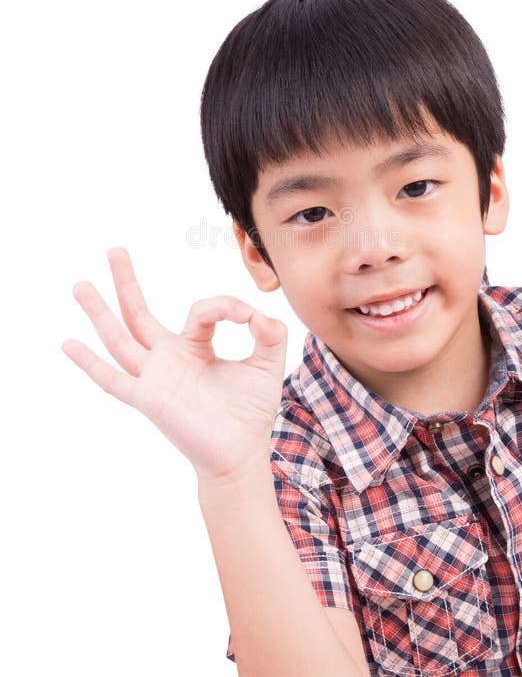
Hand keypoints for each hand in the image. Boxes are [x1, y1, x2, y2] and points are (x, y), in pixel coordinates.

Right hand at [61, 247, 287, 482]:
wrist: (241, 454)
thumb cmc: (250, 413)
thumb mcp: (267, 366)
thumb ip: (270, 335)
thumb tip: (257, 315)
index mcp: (193, 346)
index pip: (200, 311)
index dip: (225, 307)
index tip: (248, 317)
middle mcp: (168, 358)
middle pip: (139, 313)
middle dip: (126, 281)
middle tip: (115, 250)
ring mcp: (154, 377)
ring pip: (120, 338)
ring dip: (100, 311)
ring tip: (80, 285)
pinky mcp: (148, 398)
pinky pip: (113, 379)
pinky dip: (90, 363)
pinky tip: (69, 344)